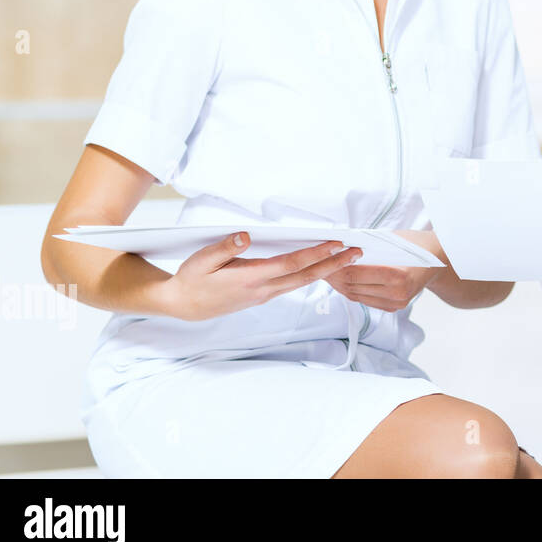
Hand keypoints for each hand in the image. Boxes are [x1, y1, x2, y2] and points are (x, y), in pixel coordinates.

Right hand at [164, 232, 362, 320]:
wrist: (183, 306)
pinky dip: (311, 275)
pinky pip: (293, 285)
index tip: (336, 244)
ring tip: (347, 258)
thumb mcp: (201, 260)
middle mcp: (263, 289)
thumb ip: (224, 247)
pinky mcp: (263, 296)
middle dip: (334, 264)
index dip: (316, 254)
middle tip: (357, 252)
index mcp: (251, 278)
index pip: (291, 264)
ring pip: (302, 282)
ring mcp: (265, 295)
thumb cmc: (192, 279)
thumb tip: (245, 236)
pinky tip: (322, 268)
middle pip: (305, 276)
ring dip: (327, 270)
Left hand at [322, 229, 449, 312]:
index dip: (335, 268)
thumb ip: (369, 246)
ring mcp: (396, 303)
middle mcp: (398, 294)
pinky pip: (365, 300)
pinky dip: (351, 291)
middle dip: (334, 277)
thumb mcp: (393, 239)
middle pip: (353, 287)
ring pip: (356, 296)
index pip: (355, 274)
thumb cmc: (417, 244)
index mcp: (398, 275)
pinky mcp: (394, 307)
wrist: (440, 260)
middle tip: (319, 266)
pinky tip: (342, 281)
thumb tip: (339, 247)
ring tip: (327, 273)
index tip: (322, 259)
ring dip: (340, 285)